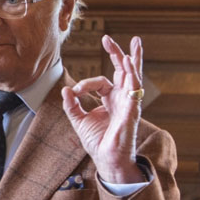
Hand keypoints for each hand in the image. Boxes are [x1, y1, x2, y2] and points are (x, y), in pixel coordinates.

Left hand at [61, 34, 145, 183]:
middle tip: (109, 39)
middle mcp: (122, 99)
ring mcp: (129, 103)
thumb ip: (71, 105)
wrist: (107, 160)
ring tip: (133, 43)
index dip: (86, 84)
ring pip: (133, 76)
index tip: (75, 91)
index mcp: (111, 100)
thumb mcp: (79, 121)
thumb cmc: (97, 142)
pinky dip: (132, 75)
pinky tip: (130, 62)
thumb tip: (65, 90)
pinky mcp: (132, 110)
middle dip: (118, 53)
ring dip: (132, 59)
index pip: (101, 82)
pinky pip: (134, 90)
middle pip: (123, 71)